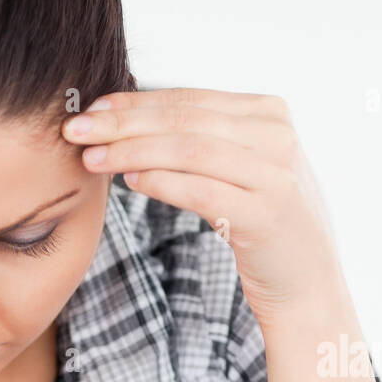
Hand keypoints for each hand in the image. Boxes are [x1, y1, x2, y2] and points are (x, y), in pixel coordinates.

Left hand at [63, 88, 346, 327]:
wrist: (306, 282)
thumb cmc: (261, 223)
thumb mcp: (238, 170)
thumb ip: (201, 141)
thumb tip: (130, 123)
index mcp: (268, 113)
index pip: (189, 99)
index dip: (135, 102)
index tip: (91, 108)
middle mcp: (276, 136)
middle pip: (185, 120)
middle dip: (124, 123)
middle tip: (76, 129)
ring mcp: (276, 174)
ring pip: (190, 150)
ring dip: (134, 152)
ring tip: (92, 158)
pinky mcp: (267, 215)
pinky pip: (203, 192)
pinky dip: (162, 183)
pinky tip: (129, 181)